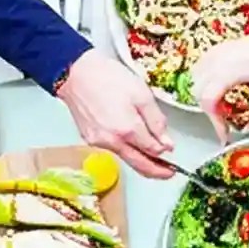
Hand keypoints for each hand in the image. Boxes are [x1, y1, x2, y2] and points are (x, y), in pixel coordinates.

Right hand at [58, 52, 173, 178]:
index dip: (165, 155)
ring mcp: (99, 142)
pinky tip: (131, 142)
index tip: (172, 153)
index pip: (153, 152)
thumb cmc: (108, 78)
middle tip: (168, 173)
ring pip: (126, 158)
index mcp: (128, 130)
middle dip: (156, 172)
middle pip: (139, 164)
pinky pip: (113, 149)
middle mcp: (113, 141)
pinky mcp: (90, 139)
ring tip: (153, 155)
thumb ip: (156, 121)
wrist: (75, 73)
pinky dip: (126, 149)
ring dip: (141, 160)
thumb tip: (167, 144)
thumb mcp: (141, 94)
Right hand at [190, 25, 248, 142]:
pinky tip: (223, 88)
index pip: (208, 102)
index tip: (224, 134)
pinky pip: (203, 65)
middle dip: (209, 110)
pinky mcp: (224, 47)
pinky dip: (207, 80)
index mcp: (229, 70)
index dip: (215, 123)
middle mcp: (219, 58)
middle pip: (198, 90)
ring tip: (223, 106)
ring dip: (205, 94)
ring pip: (197, 77)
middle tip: (225, 121)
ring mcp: (220, 50)